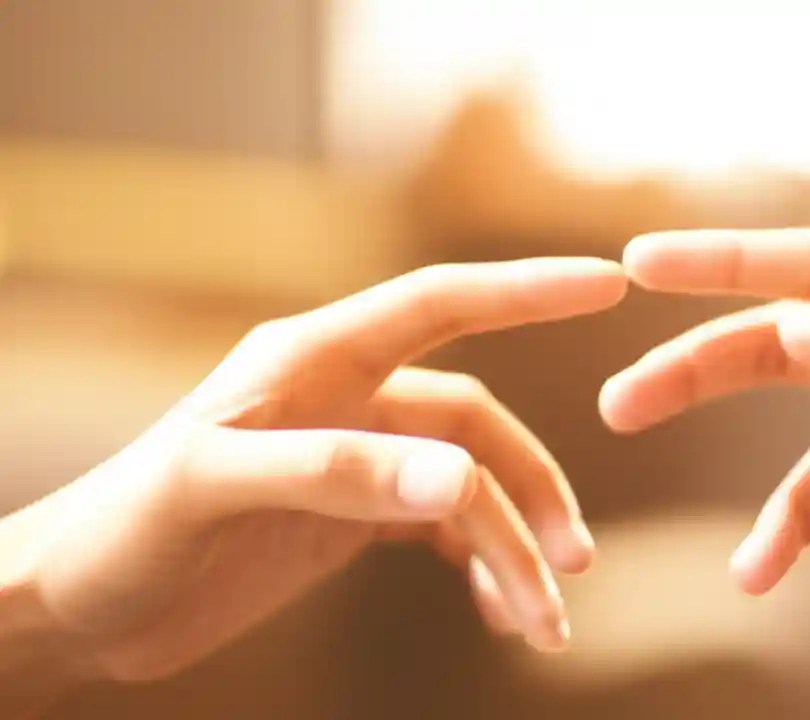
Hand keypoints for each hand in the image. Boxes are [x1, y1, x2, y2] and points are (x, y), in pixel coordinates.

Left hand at [1, 257, 625, 694]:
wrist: (79, 607)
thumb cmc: (123, 532)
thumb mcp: (213, 491)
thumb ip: (335, 473)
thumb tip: (461, 479)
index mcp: (312, 359)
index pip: (438, 303)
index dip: (525, 290)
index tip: (607, 284)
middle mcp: (347, 397)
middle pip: (476, 425)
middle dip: (532, 492)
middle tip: (572, 566)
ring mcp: (357, 459)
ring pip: (469, 488)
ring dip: (513, 549)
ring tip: (541, 623)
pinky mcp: (355, 516)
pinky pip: (444, 530)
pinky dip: (481, 568)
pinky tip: (498, 611)